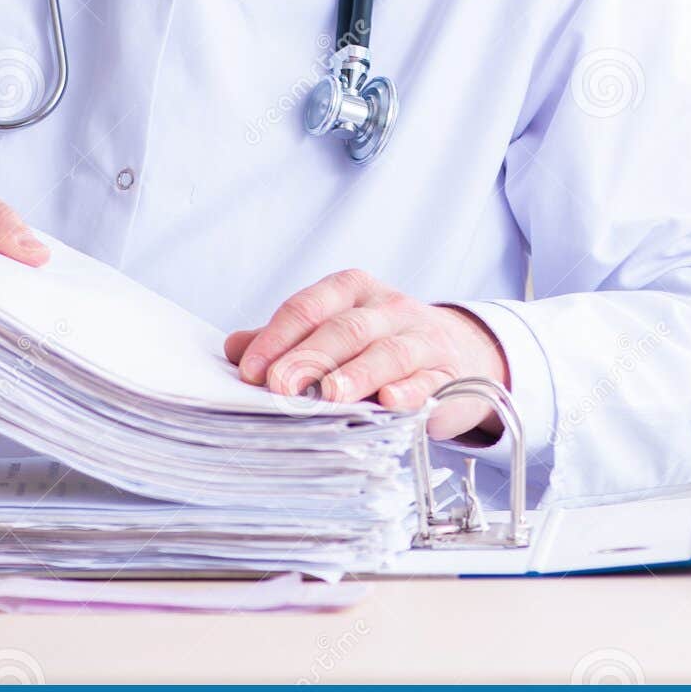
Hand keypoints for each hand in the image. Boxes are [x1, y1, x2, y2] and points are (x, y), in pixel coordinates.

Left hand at [224, 269, 509, 439]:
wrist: (458, 352)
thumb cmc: (377, 342)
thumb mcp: (333, 330)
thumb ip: (286, 340)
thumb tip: (233, 348)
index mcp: (351, 289)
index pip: (308, 307)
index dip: (277, 338)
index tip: (250, 370)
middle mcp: (388, 306)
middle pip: (344, 329)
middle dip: (309, 357)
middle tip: (279, 385)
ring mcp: (421, 337)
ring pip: (387, 351)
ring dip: (356, 374)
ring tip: (330, 395)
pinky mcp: (447, 373)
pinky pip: (427, 380)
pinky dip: (408, 390)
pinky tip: (390, 402)